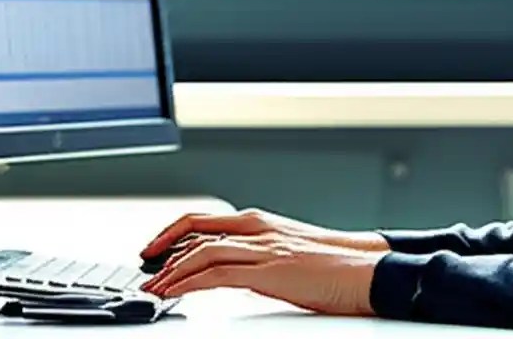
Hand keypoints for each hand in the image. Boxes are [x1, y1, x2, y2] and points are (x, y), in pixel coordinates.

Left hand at [140, 233, 387, 315]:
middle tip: (143, 264)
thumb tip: (234, 269)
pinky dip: (189, 282)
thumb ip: (260, 255)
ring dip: (170, 270)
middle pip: (195, 227)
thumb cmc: (336, 266)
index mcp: (261, 222)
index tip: (155, 249)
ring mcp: (263, 247)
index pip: (205, 220)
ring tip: (153, 287)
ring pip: (200, 250)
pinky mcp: (269, 270)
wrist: (368, 270)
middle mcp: (257, 228)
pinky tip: (174, 292)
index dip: (173, 232)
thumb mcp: (289, 253)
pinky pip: (217, 273)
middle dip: (162, 245)